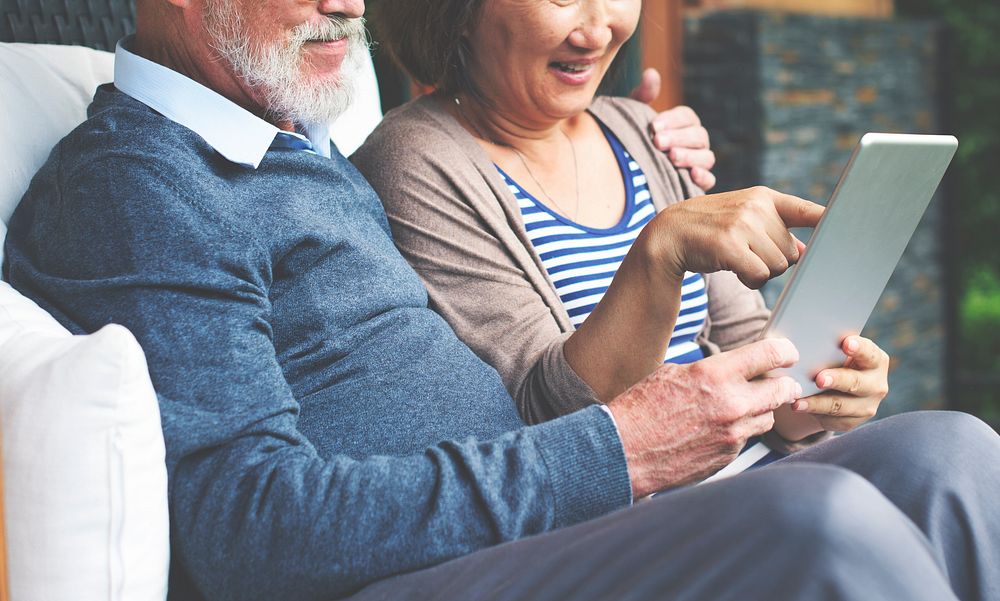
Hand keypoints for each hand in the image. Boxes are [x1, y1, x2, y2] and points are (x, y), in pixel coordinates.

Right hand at [608, 338, 801, 496]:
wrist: (624, 452)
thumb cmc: (641, 409)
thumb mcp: (673, 374)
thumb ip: (710, 371)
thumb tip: (734, 369)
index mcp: (714, 374)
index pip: (769, 354)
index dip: (784, 351)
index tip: (786, 353)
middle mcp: (731, 404)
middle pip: (782, 390)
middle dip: (784, 385)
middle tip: (782, 383)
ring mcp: (732, 434)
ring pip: (767, 417)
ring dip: (760, 410)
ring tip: (739, 408)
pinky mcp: (728, 457)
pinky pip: (746, 439)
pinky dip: (738, 432)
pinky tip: (715, 429)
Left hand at [629, 68, 716, 190]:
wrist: (624, 173)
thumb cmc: (632, 140)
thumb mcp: (633, 118)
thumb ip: (643, 96)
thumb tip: (651, 74)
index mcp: (683, 125)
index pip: (687, 117)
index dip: (673, 120)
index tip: (653, 126)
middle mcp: (694, 143)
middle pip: (698, 136)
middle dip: (679, 138)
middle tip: (657, 142)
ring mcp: (698, 164)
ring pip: (706, 157)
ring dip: (690, 156)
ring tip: (671, 157)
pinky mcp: (696, 185)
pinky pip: (709, 181)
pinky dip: (703, 177)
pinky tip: (691, 174)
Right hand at [644, 186, 822, 288]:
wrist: (668, 235)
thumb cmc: (709, 232)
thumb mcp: (742, 222)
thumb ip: (775, 233)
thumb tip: (806, 251)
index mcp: (764, 197)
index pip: (807, 211)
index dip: (832, 221)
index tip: (858, 223)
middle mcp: (756, 206)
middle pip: (792, 252)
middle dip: (772, 260)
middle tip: (745, 253)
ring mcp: (742, 224)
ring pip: (778, 266)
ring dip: (760, 271)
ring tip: (736, 259)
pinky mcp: (729, 244)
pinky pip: (759, 274)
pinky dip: (749, 279)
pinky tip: (732, 269)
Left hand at [792, 336, 889, 431]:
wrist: (833, 387)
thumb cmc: (833, 360)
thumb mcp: (835, 352)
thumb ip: (828, 346)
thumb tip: (800, 342)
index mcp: (875, 360)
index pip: (869, 353)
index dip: (859, 348)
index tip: (846, 343)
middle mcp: (876, 384)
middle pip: (856, 382)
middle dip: (837, 380)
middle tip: (819, 379)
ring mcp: (867, 406)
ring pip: (840, 405)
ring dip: (817, 403)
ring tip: (797, 401)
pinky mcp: (852, 421)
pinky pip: (832, 419)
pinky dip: (813, 413)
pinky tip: (799, 407)